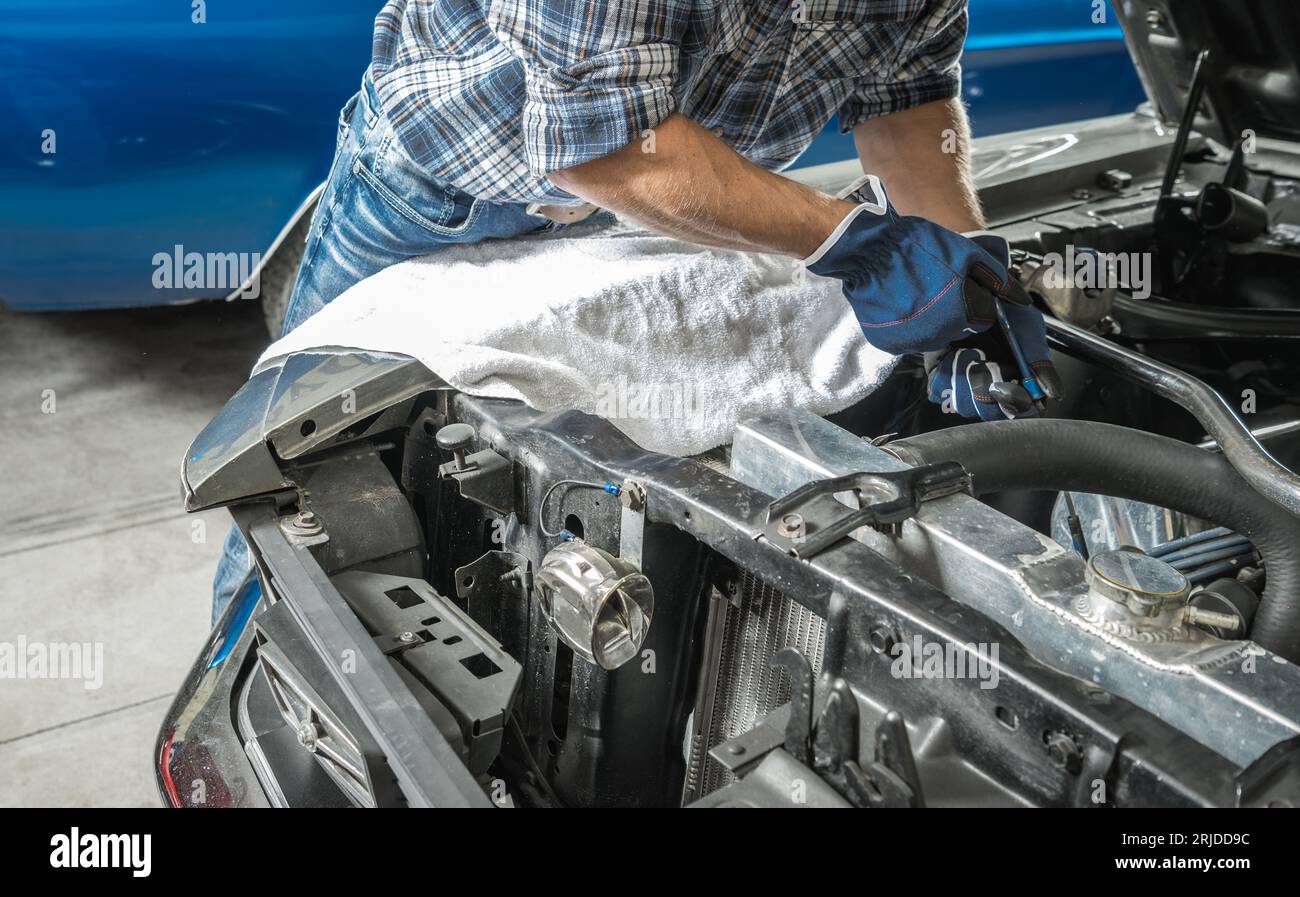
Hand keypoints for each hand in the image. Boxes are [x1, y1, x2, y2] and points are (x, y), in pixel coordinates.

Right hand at [804, 175, 1030, 354]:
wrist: (868, 252)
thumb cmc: (916, 248)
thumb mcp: (965, 253)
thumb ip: (995, 277)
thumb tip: (1019, 298)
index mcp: (962, 312)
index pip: (983, 318)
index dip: (974, 299)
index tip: (959, 287)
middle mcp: (940, 334)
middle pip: (959, 329)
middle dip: (953, 311)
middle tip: (935, 287)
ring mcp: (913, 342)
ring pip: (934, 336)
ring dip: (930, 320)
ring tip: (916, 294)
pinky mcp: (890, 344)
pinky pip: (908, 339)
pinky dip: (907, 325)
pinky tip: (901, 304)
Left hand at [926, 234, 1061, 419]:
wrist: (963, 279)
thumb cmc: (1000, 298)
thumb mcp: (1026, 324)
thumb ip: (1038, 358)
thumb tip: (1053, 393)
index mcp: (1018, 373)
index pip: (1023, 407)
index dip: (1017, 404)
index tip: (1011, 389)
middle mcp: (992, 379)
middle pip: (991, 412)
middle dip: (988, 393)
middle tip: (988, 369)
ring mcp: (964, 377)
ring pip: (964, 405)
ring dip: (966, 381)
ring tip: (969, 353)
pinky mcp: (939, 371)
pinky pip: (939, 392)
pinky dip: (944, 375)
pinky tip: (950, 353)